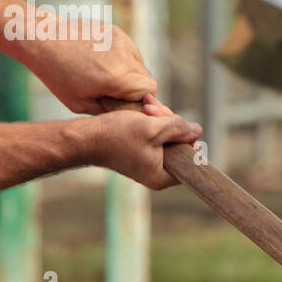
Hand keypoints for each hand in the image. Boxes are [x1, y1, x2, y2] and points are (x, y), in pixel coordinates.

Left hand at [21, 19, 165, 115]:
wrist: (43, 39)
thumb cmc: (58, 74)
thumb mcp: (81, 104)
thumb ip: (110, 110)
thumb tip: (129, 115)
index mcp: (116, 77)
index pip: (150, 91)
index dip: (141, 100)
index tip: (124, 103)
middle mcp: (124, 57)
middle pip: (148, 78)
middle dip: (136, 88)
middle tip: (114, 92)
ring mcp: (122, 42)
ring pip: (140, 65)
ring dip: (130, 74)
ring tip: (105, 75)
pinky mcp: (117, 32)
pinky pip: (130, 52)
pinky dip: (123, 60)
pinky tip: (102, 61)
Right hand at [87, 98, 201, 189]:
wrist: (84, 137)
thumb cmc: (115, 135)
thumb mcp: (151, 128)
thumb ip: (178, 129)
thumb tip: (197, 131)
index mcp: (162, 176)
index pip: (190, 160)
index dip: (189, 140)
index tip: (177, 126)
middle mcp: (156, 172)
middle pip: (180, 144)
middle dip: (170, 122)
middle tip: (153, 109)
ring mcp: (148, 161)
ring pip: (168, 135)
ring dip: (160, 117)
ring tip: (146, 105)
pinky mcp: (141, 150)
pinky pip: (156, 133)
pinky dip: (152, 120)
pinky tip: (144, 108)